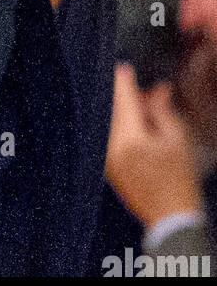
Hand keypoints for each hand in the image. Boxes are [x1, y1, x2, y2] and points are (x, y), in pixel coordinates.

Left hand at [106, 64, 202, 228]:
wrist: (171, 217)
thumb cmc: (179, 179)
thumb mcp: (177, 140)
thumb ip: (162, 111)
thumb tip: (156, 89)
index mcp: (130, 139)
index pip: (122, 100)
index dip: (123, 80)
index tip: (125, 67)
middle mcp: (112, 147)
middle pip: (111, 109)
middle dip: (126, 97)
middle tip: (148, 97)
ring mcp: (106, 157)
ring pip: (109, 121)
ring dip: (123, 112)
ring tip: (148, 116)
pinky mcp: (107, 165)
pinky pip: (109, 136)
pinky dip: (120, 127)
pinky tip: (140, 130)